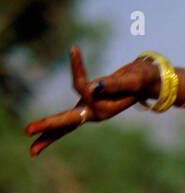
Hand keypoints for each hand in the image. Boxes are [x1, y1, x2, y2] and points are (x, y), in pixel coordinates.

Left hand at [25, 46, 159, 156]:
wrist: (150, 83)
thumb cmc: (143, 78)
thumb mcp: (132, 79)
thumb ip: (114, 84)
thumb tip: (93, 87)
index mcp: (105, 109)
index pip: (84, 90)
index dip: (78, 72)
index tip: (73, 49)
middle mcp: (96, 113)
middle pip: (68, 121)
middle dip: (48, 126)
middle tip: (26, 131)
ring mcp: (91, 110)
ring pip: (65, 123)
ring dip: (47, 132)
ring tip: (30, 143)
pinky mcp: (89, 105)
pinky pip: (68, 115)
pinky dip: (57, 124)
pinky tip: (42, 133)